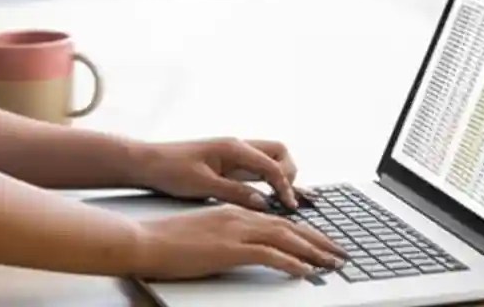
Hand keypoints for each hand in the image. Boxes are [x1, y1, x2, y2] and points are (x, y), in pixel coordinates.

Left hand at [132, 138, 311, 211]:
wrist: (146, 162)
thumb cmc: (169, 170)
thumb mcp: (202, 185)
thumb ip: (234, 192)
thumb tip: (263, 202)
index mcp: (233, 148)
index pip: (273, 165)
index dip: (285, 186)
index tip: (290, 206)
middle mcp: (236, 146)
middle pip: (279, 152)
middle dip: (288, 173)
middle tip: (284, 198)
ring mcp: (232, 153)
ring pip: (269, 158)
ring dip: (278, 175)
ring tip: (277, 199)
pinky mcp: (226, 162)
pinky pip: (255, 167)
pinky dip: (265, 179)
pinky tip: (262, 196)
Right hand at [133, 204, 347, 279]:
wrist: (145, 240)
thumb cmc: (167, 240)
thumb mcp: (203, 233)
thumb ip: (227, 237)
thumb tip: (245, 249)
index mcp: (233, 212)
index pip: (278, 221)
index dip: (304, 232)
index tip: (321, 244)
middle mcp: (239, 217)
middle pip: (289, 227)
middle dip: (318, 241)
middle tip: (339, 253)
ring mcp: (235, 231)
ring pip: (285, 238)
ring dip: (313, 252)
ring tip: (332, 264)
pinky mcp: (229, 248)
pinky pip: (269, 255)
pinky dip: (291, 263)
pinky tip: (305, 271)